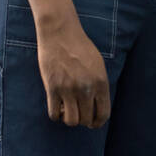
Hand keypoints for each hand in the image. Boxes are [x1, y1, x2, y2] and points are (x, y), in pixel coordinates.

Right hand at [35, 12, 111, 128]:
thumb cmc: (80, 47)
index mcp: (101, 83)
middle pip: (86, 120)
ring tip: (67, 109)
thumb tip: (97, 106)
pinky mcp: (53, 88)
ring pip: (71, 121)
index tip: (91, 122)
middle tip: (77, 113)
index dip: (97, 122)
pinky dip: (56, 114)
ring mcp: (69, 89)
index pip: (103, 114)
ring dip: (69, 119)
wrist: (60, 33)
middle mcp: (86, 88)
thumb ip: (99, 85)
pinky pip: (54, 114)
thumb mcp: (98, 64)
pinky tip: (57, 105)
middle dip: (82, 120)